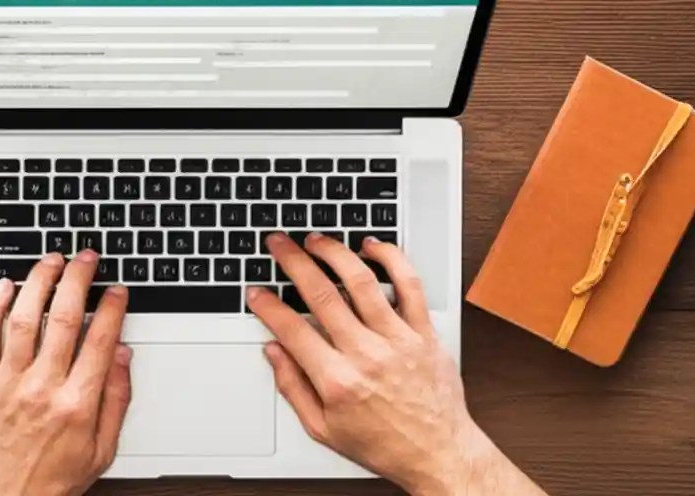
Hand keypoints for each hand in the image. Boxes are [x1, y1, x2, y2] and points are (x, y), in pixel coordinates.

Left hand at [0, 251, 131, 495]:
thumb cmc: (53, 482)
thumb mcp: (102, 450)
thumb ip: (116, 400)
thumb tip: (122, 356)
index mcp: (77, 405)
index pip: (100, 340)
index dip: (113, 308)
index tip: (118, 290)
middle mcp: (42, 389)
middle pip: (64, 319)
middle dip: (79, 280)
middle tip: (87, 259)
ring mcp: (9, 386)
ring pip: (23, 320)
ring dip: (38, 283)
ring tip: (51, 261)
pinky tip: (4, 287)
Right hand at [248, 233, 545, 495]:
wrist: (438, 453)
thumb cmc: (384, 445)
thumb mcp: (323, 429)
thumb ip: (293, 388)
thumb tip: (274, 352)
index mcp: (337, 381)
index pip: (292, 329)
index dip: (267, 306)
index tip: (256, 292)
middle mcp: (366, 355)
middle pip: (320, 294)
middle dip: (292, 262)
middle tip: (278, 244)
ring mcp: (398, 340)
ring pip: (361, 281)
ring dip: (334, 252)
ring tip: (316, 240)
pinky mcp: (424, 333)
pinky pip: (409, 285)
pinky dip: (391, 259)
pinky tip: (372, 247)